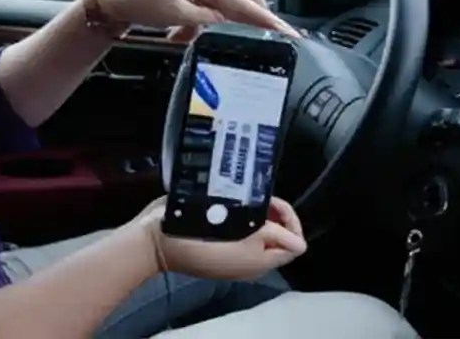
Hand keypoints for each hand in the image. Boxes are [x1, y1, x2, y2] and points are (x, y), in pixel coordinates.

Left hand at [95, 0, 300, 40]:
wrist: (113, 0)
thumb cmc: (140, 0)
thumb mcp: (174, 14)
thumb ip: (206, 21)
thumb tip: (229, 25)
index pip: (247, 2)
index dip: (269, 20)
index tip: (289, 34)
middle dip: (255, 18)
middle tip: (264, 39)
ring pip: (226, 11)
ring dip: (223, 28)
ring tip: (209, 41)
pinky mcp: (191, 4)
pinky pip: (209, 18)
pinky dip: (201, 31)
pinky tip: (181, 38)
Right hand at [131, 196, 306, 280]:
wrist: (159, 242)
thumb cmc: (200, 238)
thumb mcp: (245, 237)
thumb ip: (276, 237)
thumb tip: (300, 243)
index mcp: (260, 262)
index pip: (295, 243)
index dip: (289, 221)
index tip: (273, 205)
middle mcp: (251, 259)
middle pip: (278, 234)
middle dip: (273, 214)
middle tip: (257, 198)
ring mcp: (233, 250)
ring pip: (259, 228)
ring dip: (255, 211)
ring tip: (242, 197)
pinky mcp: (217, 241)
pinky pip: (239, 227)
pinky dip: (239, 213)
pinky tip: (228, 201)